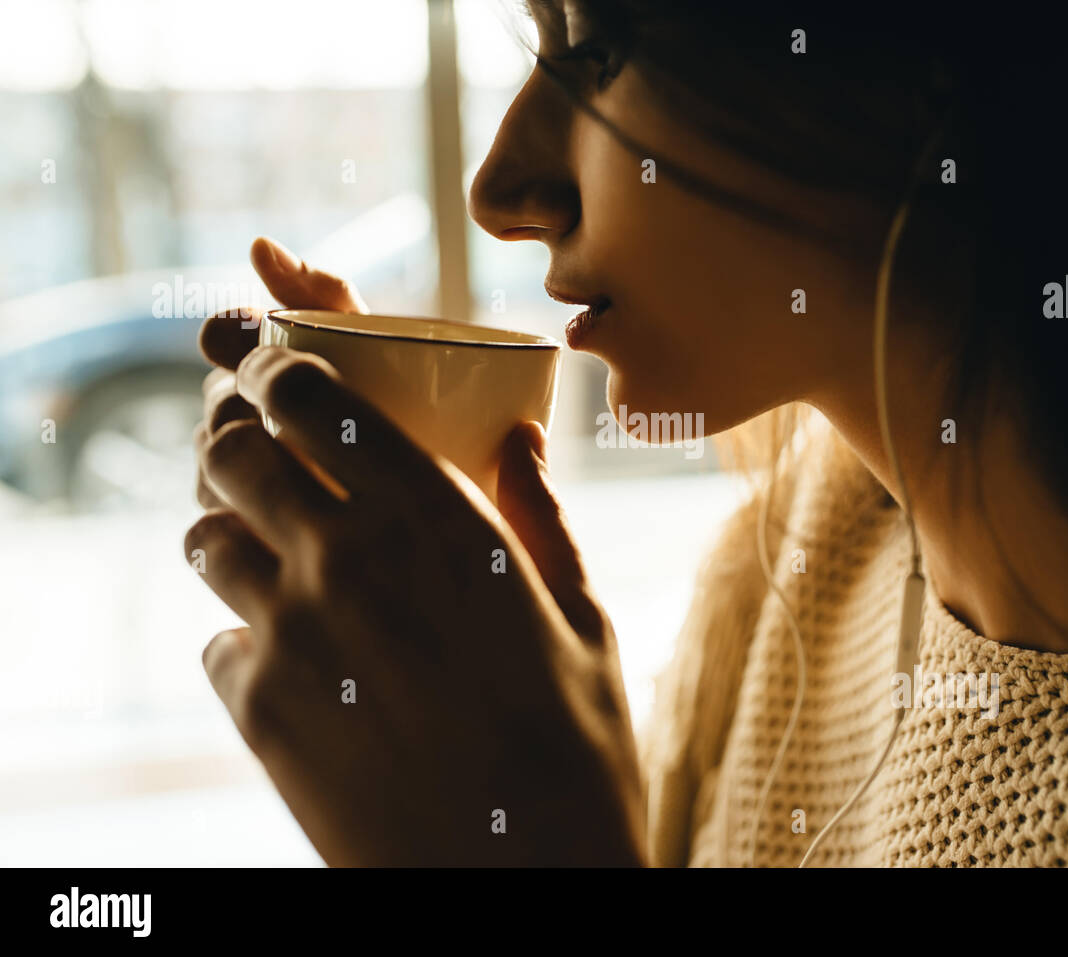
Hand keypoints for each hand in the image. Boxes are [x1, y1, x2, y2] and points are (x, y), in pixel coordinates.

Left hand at [187, 241, 646, 865]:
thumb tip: (521, 437)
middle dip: (237, 441)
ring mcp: (292, 634)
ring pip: (206, 540)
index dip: (279, 370)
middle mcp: (349, 559)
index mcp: (436, 519)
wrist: (522, 882)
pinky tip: (302, 668)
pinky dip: (245, 641)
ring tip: (276, 560)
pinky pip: (217, 642)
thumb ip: (540, 515)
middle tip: (261, 456)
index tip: (276, 369)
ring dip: (232, 535)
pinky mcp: (258, 711)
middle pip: (232, 453)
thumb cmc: (575, 748)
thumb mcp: (582, 619)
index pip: (314, 398)